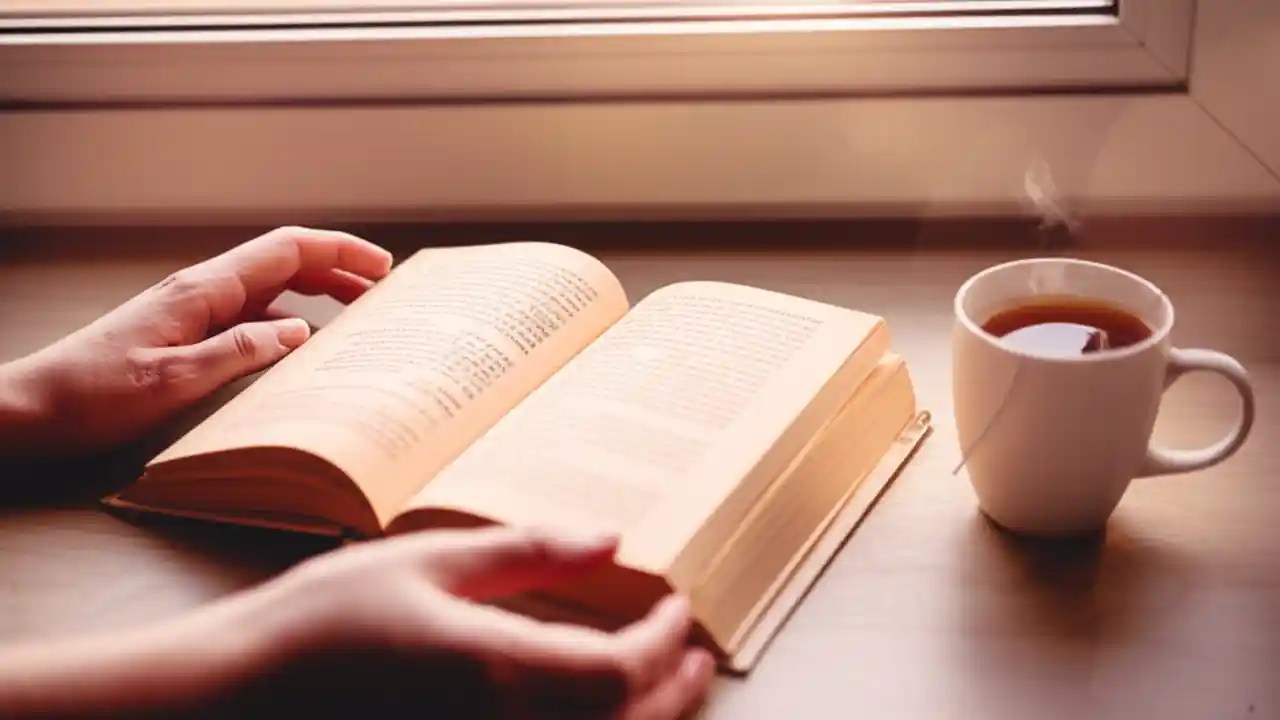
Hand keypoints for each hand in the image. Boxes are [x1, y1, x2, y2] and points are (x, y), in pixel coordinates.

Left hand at [0, 226, 392, 455]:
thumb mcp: (173, 379)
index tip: (383, 265)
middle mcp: (203, 291)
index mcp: (203, 290)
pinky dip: (288, 323)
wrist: (33, 407)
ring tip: (357, 315)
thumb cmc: (92, 394)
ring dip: (318, 295)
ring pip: (272, 289)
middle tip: (384, 292)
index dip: (340, 251)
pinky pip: (251, 318)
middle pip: (285, 263)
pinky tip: (303, 346)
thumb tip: (302, 332)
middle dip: (339, 269)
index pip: (286, 251)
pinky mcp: (187, 334)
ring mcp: (195, 311)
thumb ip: (241, 352)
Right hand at [0, 527, 715, 718]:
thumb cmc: (317, 624)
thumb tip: (606, 537)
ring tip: (668, 686)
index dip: (666, 641)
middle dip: (674, 688)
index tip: (679, 605)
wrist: (233, 701)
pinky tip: (589, 709)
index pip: (622, 670)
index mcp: (496, 671)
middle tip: (696, 654)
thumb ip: (523, 553)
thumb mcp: (423, 563)